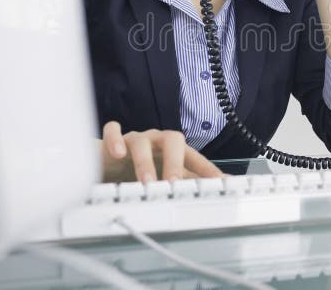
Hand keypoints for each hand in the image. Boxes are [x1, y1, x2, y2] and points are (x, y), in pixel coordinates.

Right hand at [100, 121, 222, 182]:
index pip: (195, 157)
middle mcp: (158, 142)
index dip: (207, 168)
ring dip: (145, 162)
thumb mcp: (165, 180)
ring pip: (142, 142)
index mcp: (174, 151)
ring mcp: (137, 139)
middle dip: (175, 163)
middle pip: (173, 141)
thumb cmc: (142, 169)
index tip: (220, 182)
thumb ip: (184, 186)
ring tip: (146, 182)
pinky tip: (118, 153)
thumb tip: (208, 199)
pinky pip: (113, 131)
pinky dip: (115, 140)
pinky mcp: (113, 140)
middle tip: (174, 184)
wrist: (110, 163)